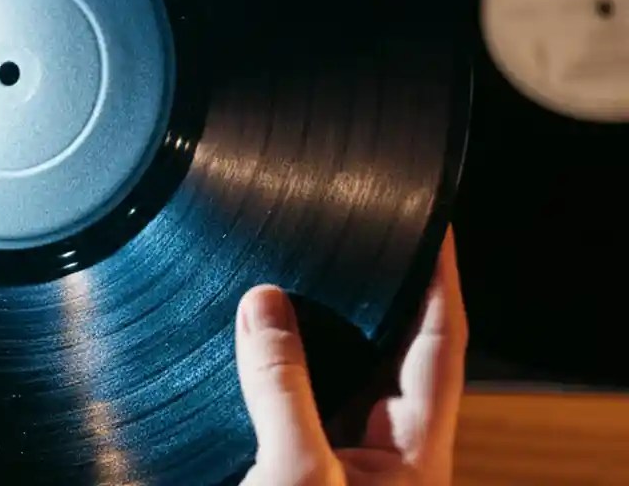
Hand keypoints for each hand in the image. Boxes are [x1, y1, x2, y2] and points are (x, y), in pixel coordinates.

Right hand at [235, 230, 466, 484]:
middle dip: (374, 295)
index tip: (435, 227)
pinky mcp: (289, 472)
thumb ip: (281, 387)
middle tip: (357, 235)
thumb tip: (264, 302)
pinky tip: (250, 337)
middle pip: (388, 356)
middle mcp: (380, 457)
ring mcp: (335, 465)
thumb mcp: (296, 471)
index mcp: (413, 456)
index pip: (440, 346)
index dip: (440, 283)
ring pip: (333, 378)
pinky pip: (287, 403)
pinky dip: (272, 365)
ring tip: (294, 271)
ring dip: (313, 328)